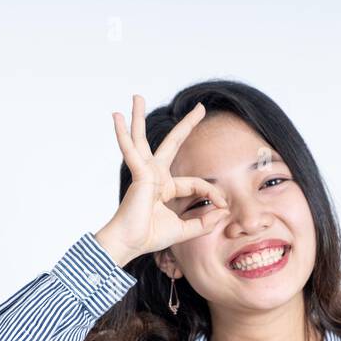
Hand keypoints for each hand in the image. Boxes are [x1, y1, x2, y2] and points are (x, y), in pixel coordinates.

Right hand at [94, 94, 230, 264]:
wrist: (130, 244)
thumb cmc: (150, 237)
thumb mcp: (184, 230)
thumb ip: (204, 223)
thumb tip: (224, 212)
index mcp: (165, 187)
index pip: (196, 184)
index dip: (212, 193)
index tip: (224, 205)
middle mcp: (155, 176)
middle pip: (172, 144)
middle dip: (187, 125)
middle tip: (200, 107)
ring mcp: (145, 173)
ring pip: (143, 139)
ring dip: (138, 117)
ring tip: (136, 96)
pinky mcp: (138, 174)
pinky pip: (131, 151)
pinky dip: (123, 135)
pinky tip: (116, 116)